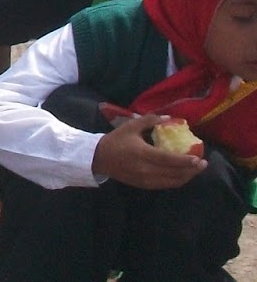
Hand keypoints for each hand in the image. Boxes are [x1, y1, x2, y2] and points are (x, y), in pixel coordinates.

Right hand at [92, 114, 207, 188]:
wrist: (99, 158)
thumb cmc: (116, 140)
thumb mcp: (131, 126)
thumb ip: (149, 120)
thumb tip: (168, 118)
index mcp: (143, 154)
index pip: (169, 160)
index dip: (185, 161)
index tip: (199, 159)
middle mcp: (146, 169)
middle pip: (175, 173)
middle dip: (192, 170)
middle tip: (203, 164)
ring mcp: (146, 180)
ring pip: (173, 182)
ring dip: (187, 177)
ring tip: (196, 169)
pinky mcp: (145, 185)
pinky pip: (166, 185)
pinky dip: (177, 180)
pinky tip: (182, 174)